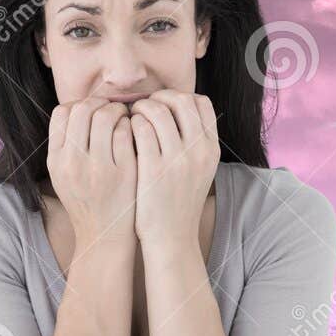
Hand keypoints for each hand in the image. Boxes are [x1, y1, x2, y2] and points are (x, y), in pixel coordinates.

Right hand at [46, 97, 136, 246]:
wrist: (105, 236)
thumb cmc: (87, 201)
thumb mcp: (63, 175)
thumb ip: (66, 144)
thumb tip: (79, 108)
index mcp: (56, 160)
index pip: (62, 112)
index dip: (79, 105)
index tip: (92, 111)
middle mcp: (73, 162)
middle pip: (84, 109)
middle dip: (100, 104)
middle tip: (112, 110)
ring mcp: (98, 167)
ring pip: (106, 116)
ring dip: (118, 111)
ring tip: (125, 119)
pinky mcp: (123, 172)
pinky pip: (126, 132)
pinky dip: (132, 126)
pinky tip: (135, 133)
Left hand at [128, 90, 219, 251]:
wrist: (171, 238)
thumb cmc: (178, 203)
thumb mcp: (198, 171)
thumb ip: (193, 143)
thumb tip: (176, 111)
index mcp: (211, 149)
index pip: (201, 103)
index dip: (180, 97)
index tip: (164, 105)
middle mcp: (198, 150)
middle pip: (180, 100)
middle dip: (158, 97)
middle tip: (143, 106)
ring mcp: (177, 159)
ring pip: (158, 110)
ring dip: (140, 108)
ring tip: (131, 118)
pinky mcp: (154, 169)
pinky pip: (140, 129)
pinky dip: (130, 124)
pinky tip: (124, 133)